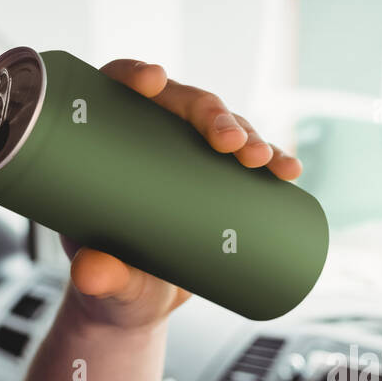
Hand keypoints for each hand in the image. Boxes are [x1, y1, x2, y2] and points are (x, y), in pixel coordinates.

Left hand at [62, 59, 302, 329]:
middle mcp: (149, 142)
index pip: (116, 93)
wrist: (137, 306)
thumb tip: (91, 276)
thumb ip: (97, 278)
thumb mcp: (102, 284)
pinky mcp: (218, 184)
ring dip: (248, 135)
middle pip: (181, 105)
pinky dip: (272, 161)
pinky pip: (248, 161)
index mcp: (105, 145)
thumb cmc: (108, 284)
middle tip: (231, 143)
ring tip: (264, 161)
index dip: (135, 75)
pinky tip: (290, 168)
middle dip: (212, 115)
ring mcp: (188, 161)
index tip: (153, 81)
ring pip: (221, 129)